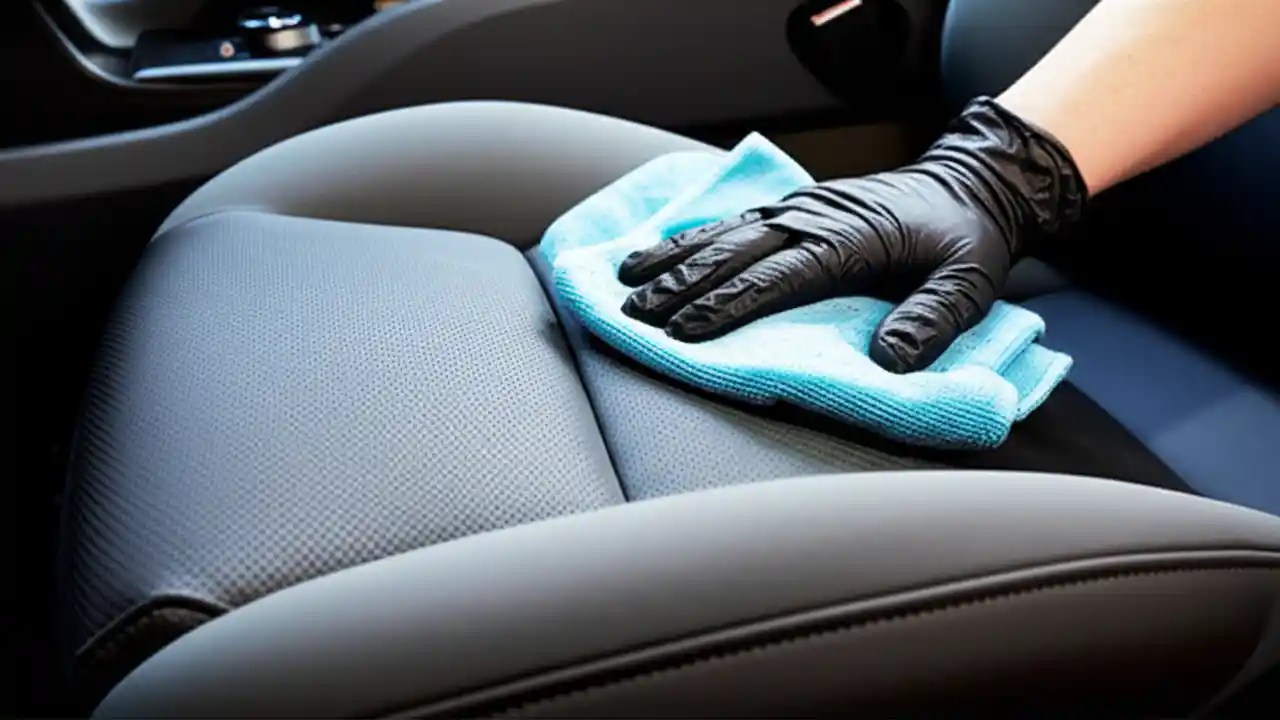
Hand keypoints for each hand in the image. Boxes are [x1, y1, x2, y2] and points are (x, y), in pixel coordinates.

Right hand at [618, 98, 1086, 372]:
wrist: (973, 183)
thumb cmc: (969, 240)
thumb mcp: (970, 282)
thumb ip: (932, 319)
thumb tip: (890, 362)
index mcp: (848, 240)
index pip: (775, 278)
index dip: (726, 306)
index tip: (683, 330)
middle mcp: (812, 218)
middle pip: (733, 254)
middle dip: (679, 285)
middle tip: (633, 314)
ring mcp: (799, 208)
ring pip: (723, 232)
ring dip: (673, 257)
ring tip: (625, 279)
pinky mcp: (794, 207)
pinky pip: (732, 220)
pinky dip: (691, 236)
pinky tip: (658, 249)